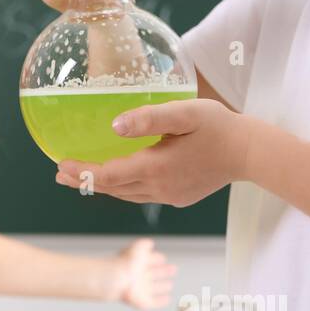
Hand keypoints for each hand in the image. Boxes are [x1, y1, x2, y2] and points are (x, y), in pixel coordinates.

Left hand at [56, 99, 251, 206]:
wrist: (251, 153)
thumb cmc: (218, 127)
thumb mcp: (183, 114)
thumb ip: (148, 118)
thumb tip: (114, 126)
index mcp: (155, 168)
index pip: (107, 176)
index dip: (81, 172)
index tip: (59, 164)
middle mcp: (158, 188)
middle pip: (112, 188)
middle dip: (84, 181)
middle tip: (60, 173)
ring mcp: (169, 195)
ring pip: (126, 194)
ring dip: (103, 186)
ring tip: (82, 178)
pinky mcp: (179, 196)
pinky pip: (142, 194)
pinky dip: (123, 187)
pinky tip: (119, 178)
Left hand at [107, 238, 177, 308]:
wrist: (117, 280)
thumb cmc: (125, 263)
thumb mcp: (137, 248)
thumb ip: (144, 244)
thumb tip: (150, 243)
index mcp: (137, 264)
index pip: (148, 260)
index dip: (156, 258)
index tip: (163, 258)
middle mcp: (138, 276)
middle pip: (152, 274)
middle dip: (163, 271)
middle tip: (173, 269)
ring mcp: (140, 290)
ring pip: (153, 288)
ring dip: (162, 286)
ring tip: (170, 284)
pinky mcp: (142, 301)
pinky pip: (153, 302)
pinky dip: (161, 301)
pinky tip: (167, 298)